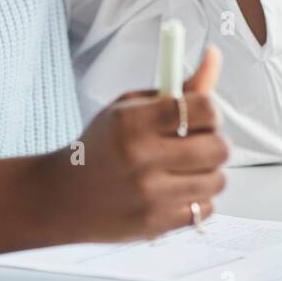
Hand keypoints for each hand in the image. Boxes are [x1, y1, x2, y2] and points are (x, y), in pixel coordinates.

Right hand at [36, 45, 228, 241]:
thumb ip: (177, 88)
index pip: (204, 108)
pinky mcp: (156, 225)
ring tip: (183, 169)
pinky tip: (175, 192)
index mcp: (133, 121)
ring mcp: (150, 196)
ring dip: (207, 173)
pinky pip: (206, 209)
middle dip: (214, 143)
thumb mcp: (129, 107)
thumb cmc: (102, 145)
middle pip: (218, 148)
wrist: (64, 197)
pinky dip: (198, 199)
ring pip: (217, 180)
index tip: (201, 116)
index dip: (210, 111)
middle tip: (196, 143)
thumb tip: (215, 55)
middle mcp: (141, 158)